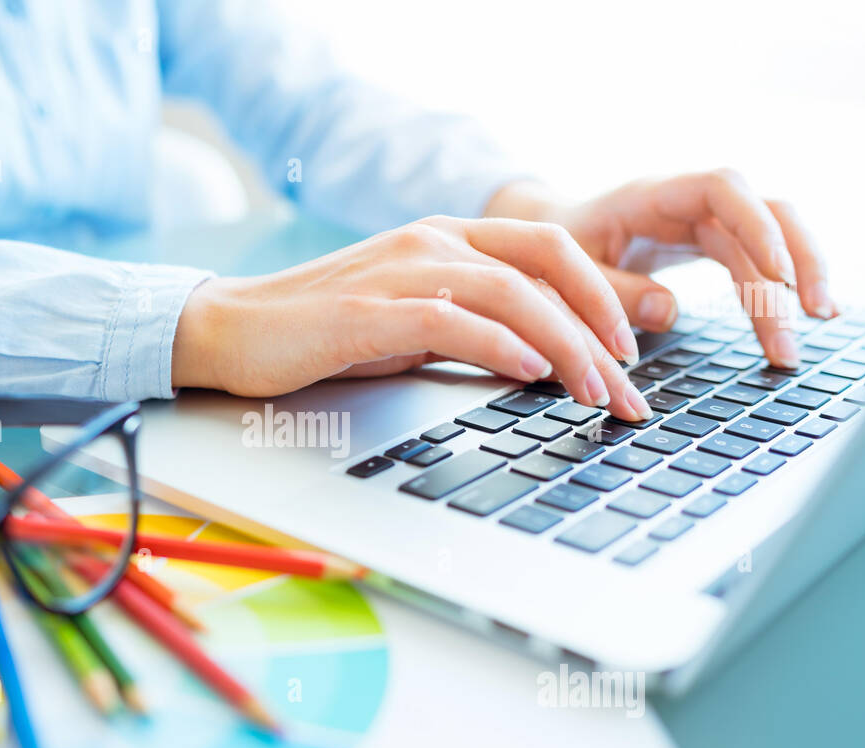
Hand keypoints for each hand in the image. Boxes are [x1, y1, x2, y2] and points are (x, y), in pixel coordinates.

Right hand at [172, 216, 653, 420]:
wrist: (232, 328)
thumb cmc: (324, 330)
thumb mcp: (413, 322)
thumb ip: (475, 328)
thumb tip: (543, 360)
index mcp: (447, 237)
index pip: (550, 248)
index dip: (603, 293)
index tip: (631, 350)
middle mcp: (432, 240)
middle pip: (546, 265)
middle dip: (602, 326)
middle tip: (631, 386)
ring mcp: (400, 269)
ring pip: (511, 293)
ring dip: (566, 346)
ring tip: (597, 393)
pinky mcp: (369, 311)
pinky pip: (452, 321)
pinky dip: (500, 345)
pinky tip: (532, 373)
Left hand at [485, 171, 838, 368]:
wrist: (545, 234)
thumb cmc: (552, 250)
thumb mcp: (568, 270)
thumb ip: (612, 289)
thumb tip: (669, 313)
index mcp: (653, 193)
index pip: (723, 188)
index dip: (755, 224)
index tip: (776, 273)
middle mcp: (688, 200)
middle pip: (765, 211)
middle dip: (796, 260)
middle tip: (814, 316)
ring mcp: (704, 219)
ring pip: (771, 237)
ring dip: (797, 279)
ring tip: (815, 328)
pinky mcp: (710, 242)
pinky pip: (756, 258)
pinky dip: (778, 287)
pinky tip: (802, 317)